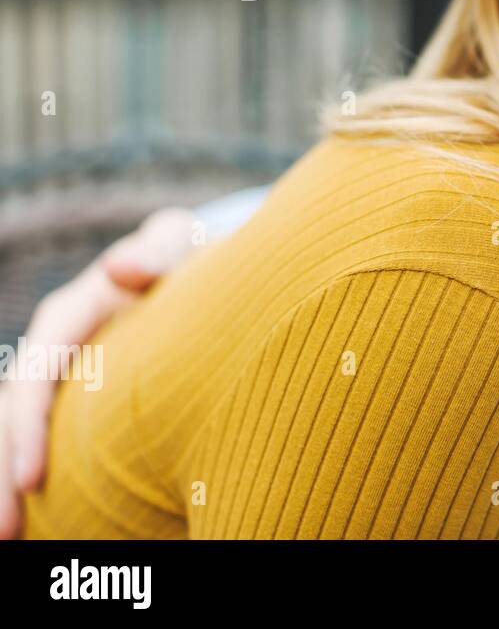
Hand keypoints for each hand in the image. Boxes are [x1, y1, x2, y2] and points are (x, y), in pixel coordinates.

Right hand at [0, 206, 197, 538]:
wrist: (189, 261)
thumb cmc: (185, 259)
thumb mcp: (176, 249)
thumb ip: (157, 256)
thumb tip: (119, 268)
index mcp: (69, 315)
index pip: (35, 376)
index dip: (28, 428)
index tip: (32, 482)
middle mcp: (53, 348)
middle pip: (12, 414)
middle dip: (3, 474)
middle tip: (8, 534)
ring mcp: (60, 374)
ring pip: (17, 433)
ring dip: (8, 484)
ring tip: (12, 540)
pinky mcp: (74, 395)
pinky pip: (46, 438)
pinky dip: (33, 472)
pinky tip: (41, 523)